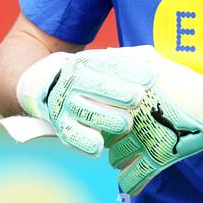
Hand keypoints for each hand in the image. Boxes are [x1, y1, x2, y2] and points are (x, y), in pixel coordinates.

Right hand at [15, 48, 155, 156]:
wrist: (50, 86)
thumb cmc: (90, 76)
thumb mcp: (102, 62)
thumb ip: (126, 59)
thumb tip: (149, 56)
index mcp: (86, 63)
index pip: (111, 65)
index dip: (132, 71)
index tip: (152, 77)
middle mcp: (73, 82)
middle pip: (97, 87)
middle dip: (118, 92)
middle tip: (137, 98)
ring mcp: (65, 104)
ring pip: (85, 111)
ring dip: (106, 118)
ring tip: (126, 123)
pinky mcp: (61, 126)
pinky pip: (71, 135)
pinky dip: (84, 142)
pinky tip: (98, 147)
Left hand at [103, 48, 202, 195]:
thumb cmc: (189, 82)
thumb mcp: (157, 62)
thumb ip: (130, 59)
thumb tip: (106, 56)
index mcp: (129, 96)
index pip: (100, 109)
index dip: (99, 114)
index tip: (101, 116)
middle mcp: (132, 118)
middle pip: (105, 133)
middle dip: (107, 137)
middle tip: (113, 137)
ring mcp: (145, 140)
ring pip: (115, 157)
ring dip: (116, 159)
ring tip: (120, 158)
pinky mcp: (159, 158)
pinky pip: (134, 178)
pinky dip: (129, 182)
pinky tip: (128, 183)